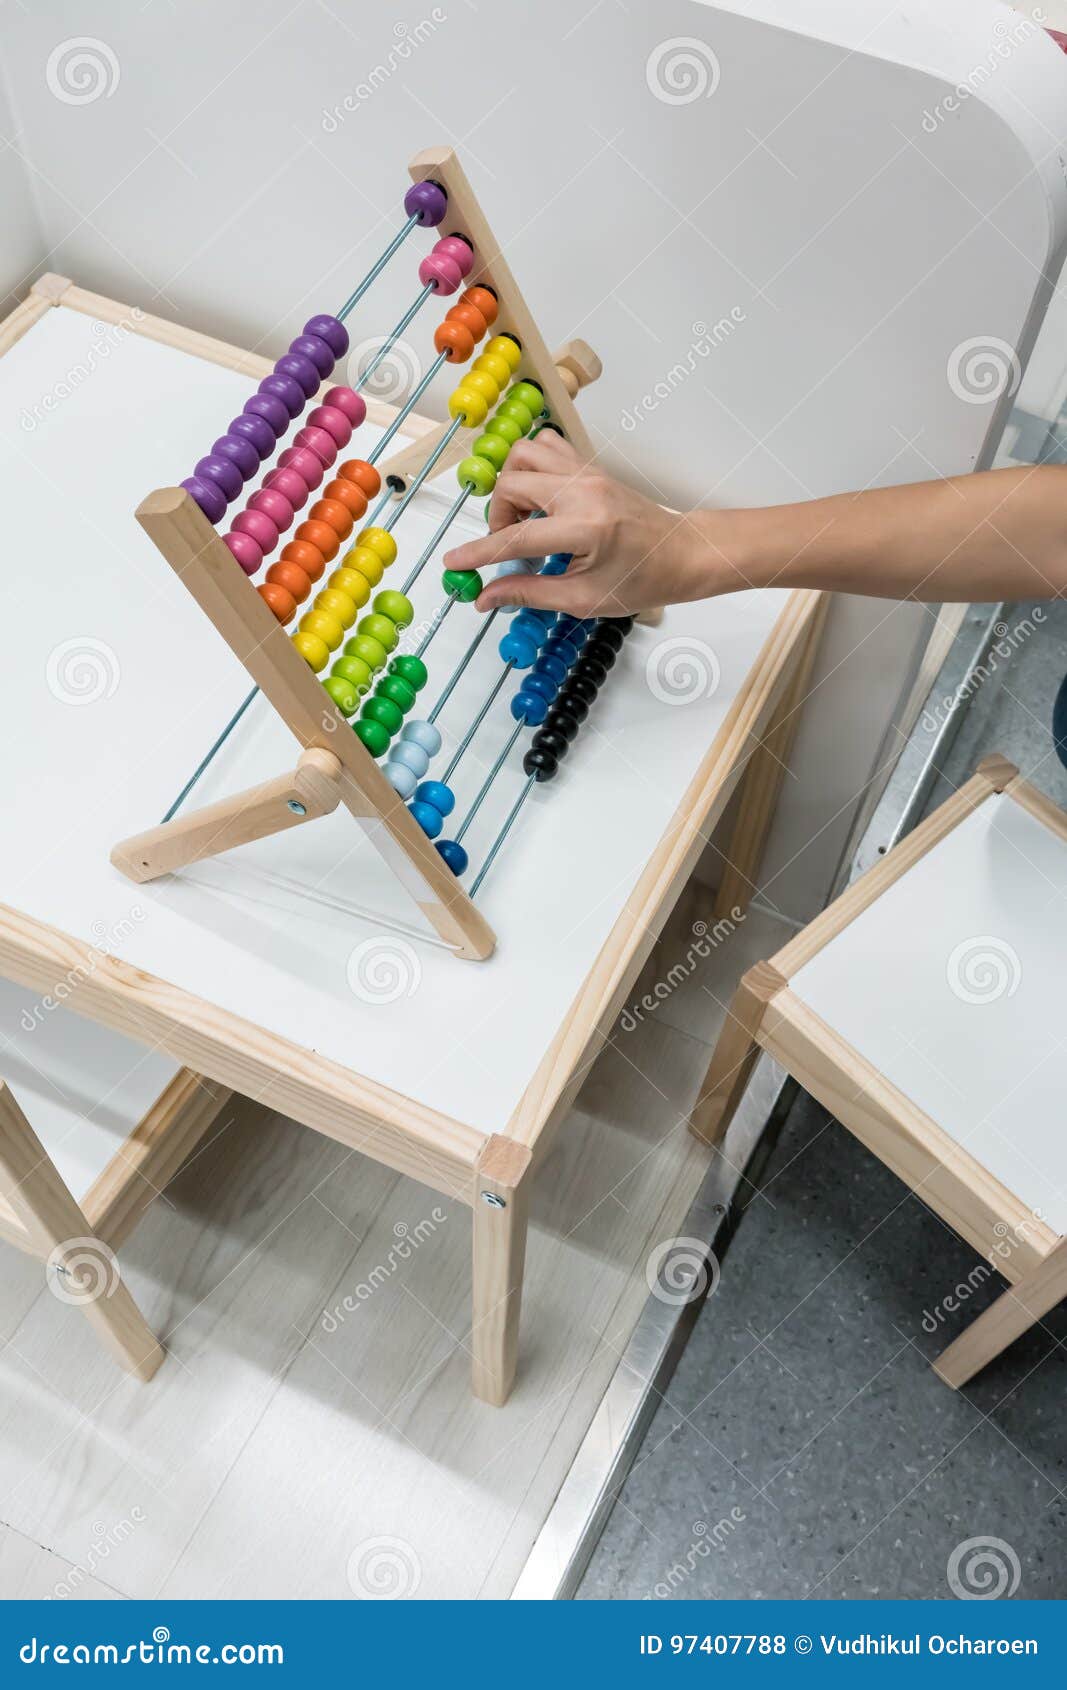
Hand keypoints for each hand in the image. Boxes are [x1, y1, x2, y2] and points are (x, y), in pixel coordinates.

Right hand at [441, 433, 749, 615]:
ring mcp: (587, 472)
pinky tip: (538, 500)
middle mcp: (584, 490)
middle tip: (511, 546)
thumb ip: (531, 594)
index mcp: (586, 528)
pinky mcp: (589, 466)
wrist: (682, 552)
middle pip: (512, 484)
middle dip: (498, 517)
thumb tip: (488, 596)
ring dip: (511, 485)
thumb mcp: (585, 599)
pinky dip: (530, 468)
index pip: (517, 536)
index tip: (455, 563)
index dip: (479, 553)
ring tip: (523, 519)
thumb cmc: (643, 578)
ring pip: (524, 454)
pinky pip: (546, 447)